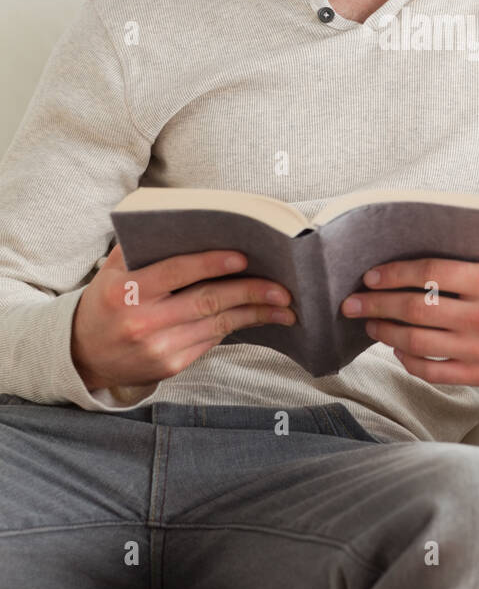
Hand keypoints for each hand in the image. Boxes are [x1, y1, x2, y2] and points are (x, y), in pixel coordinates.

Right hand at [71, 243, 294, 391]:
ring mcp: (158, 348)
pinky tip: (258, 316)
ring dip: (255, 314)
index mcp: (127, 291)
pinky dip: (237, 325)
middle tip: (282, 287)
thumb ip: (144, 245)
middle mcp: (143, 322)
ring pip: (217, 325)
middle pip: (207, 302)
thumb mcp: (112, 269)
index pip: (177, 272)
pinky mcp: (171, 366)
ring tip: (284, 306)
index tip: (244, 257)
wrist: (83, 353)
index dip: (212, 263)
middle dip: (250, 292)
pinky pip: (211, 341)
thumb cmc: (107, 299)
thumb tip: (193, 222)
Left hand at [340, 229, 478, 386]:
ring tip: (369, 323)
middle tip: (351, 302)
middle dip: (376, 304)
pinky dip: (409, 361)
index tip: (370, 276)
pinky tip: (397, 348)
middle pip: (417, 309)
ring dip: (386, 332)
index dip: (394, 274)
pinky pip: (435, 371)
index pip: (430, 273)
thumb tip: (435, 232)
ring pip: (419, 342)